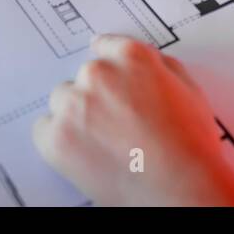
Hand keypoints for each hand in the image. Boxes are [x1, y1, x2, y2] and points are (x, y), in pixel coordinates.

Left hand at [33, 34, 233, 205]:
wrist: (179, 188)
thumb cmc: (190, 146)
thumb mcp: (190, 91)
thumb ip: (162, 68)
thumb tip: (146, 65)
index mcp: (132, 57)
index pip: (105, 45)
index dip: (109, 64)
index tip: (106, 75)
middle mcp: (99, 74)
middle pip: (85, 76)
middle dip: (97, 94)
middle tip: (116, 121)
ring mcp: (74, 106)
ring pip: (63, 100)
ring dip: (76, 114)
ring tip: (102, 141)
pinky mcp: (56, 138)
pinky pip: (43, 128)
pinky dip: (57, 138)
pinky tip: (83, 152)